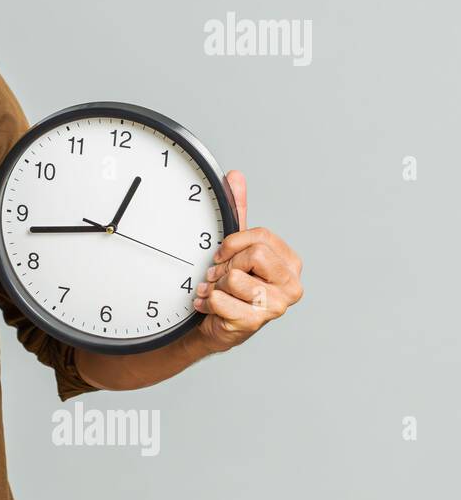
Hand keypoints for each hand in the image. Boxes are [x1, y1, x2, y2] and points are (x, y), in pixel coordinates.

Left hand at [192, 170, 303, 351]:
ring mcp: (276, 306)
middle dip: (226, 266)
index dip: (233, 244)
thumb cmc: (230, 284)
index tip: (221, 255)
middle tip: (217, 276)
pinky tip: (212, 307)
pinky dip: (209, 303)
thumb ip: (237, 211)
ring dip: (215, 286)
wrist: (216, 321)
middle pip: (253, 255)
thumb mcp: (235, 246)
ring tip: (215, 292)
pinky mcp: (257, 323)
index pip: (260, 238)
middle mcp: (291, 284)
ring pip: (234, 279)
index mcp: (290, 262)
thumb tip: (235, 176)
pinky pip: (222, 301)